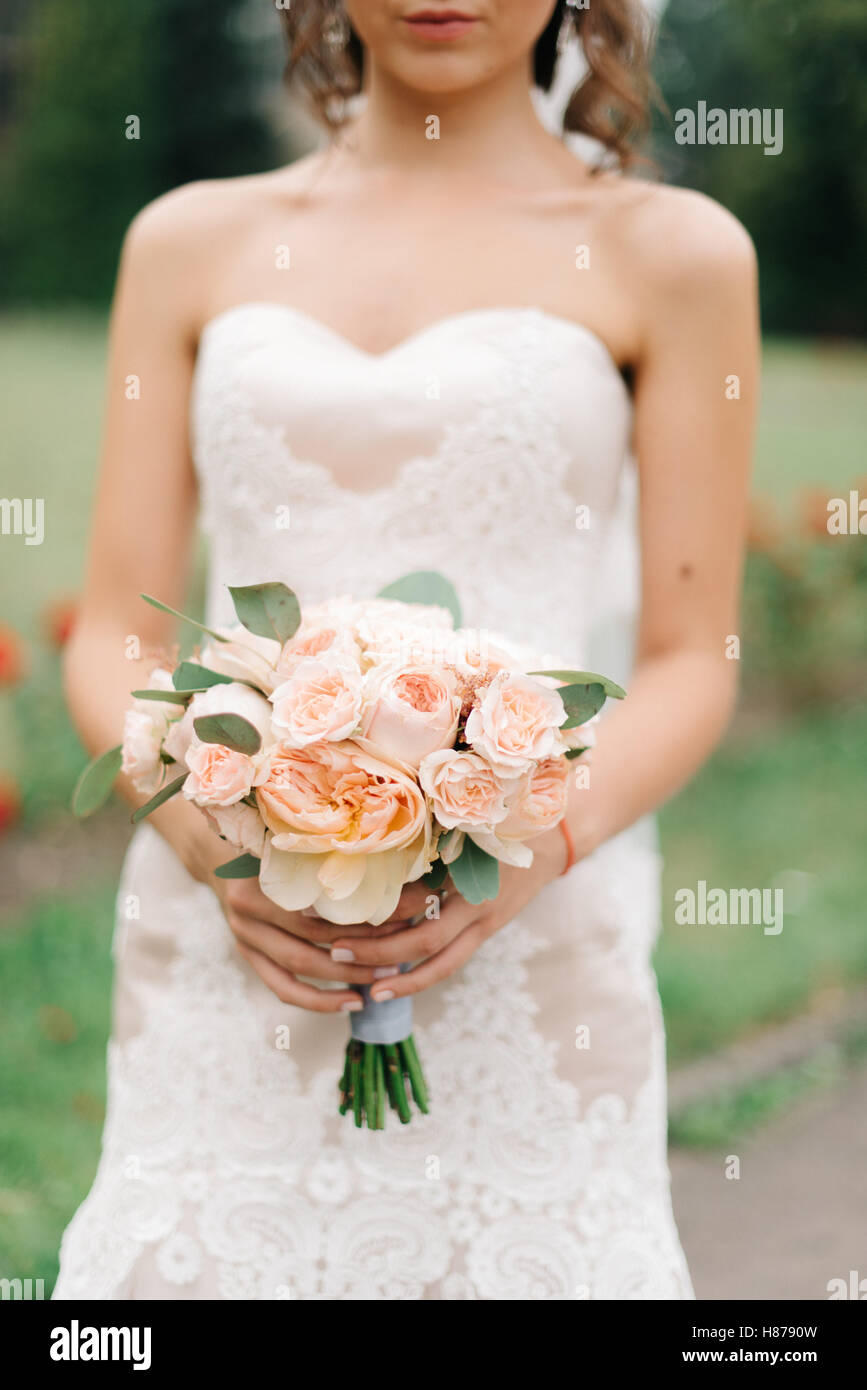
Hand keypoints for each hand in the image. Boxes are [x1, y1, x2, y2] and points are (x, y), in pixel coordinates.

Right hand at [177, 809, 420, 1014]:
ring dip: (348, 973)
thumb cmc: (273, 843)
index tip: (409, 912)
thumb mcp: (299, 840)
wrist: (216, 854)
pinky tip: (352, 1003)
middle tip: (405, 949)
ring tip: (386, 977)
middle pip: (316, 932)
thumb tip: (403, 866)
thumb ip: (334, 855)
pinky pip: (283, 987)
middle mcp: (249, 904)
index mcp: (266, 868)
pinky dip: (318, 1000)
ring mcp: (244, 933)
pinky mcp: (247, 954)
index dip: (369, 908)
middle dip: (364, 942)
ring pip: (302, 963)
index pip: (327, 897)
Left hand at [325, 826, 568, 1003]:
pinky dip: (419, 977)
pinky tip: (389, 986)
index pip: (411, 895)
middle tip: (330, 947)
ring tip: (358, 981)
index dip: (371, 903)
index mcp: (464, 865)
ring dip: (396, 972)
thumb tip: (366, 835)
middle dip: (374, 947)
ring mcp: (483, 921)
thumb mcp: (461, 816)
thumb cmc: (498, 817)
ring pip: (435, 958)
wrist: (550, 838)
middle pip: (419, 937)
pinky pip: (450, 963)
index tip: (329, 901)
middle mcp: (474, 899)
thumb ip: (423, 828)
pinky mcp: (486, 932)